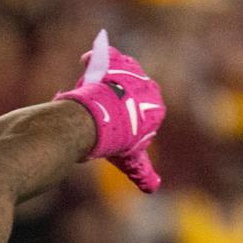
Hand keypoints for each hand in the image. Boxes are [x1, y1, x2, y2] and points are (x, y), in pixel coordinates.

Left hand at [53, 29, 164, 192]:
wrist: (101, 123)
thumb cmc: (117, 143)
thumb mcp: (133, 162)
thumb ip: (143, 172)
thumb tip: (153, 188)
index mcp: (156, 109)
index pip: (141, 112)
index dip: (125, 118)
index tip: (111, 125)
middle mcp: (149, 88)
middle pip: (130, 92)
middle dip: (116, 99)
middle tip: (97, 108)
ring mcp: (133, 74)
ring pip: (119, 74)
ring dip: (107, 79)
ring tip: (91, 88)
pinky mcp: (116, 62)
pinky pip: (108, 54)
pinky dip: (99, 54)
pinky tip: (85, 60)